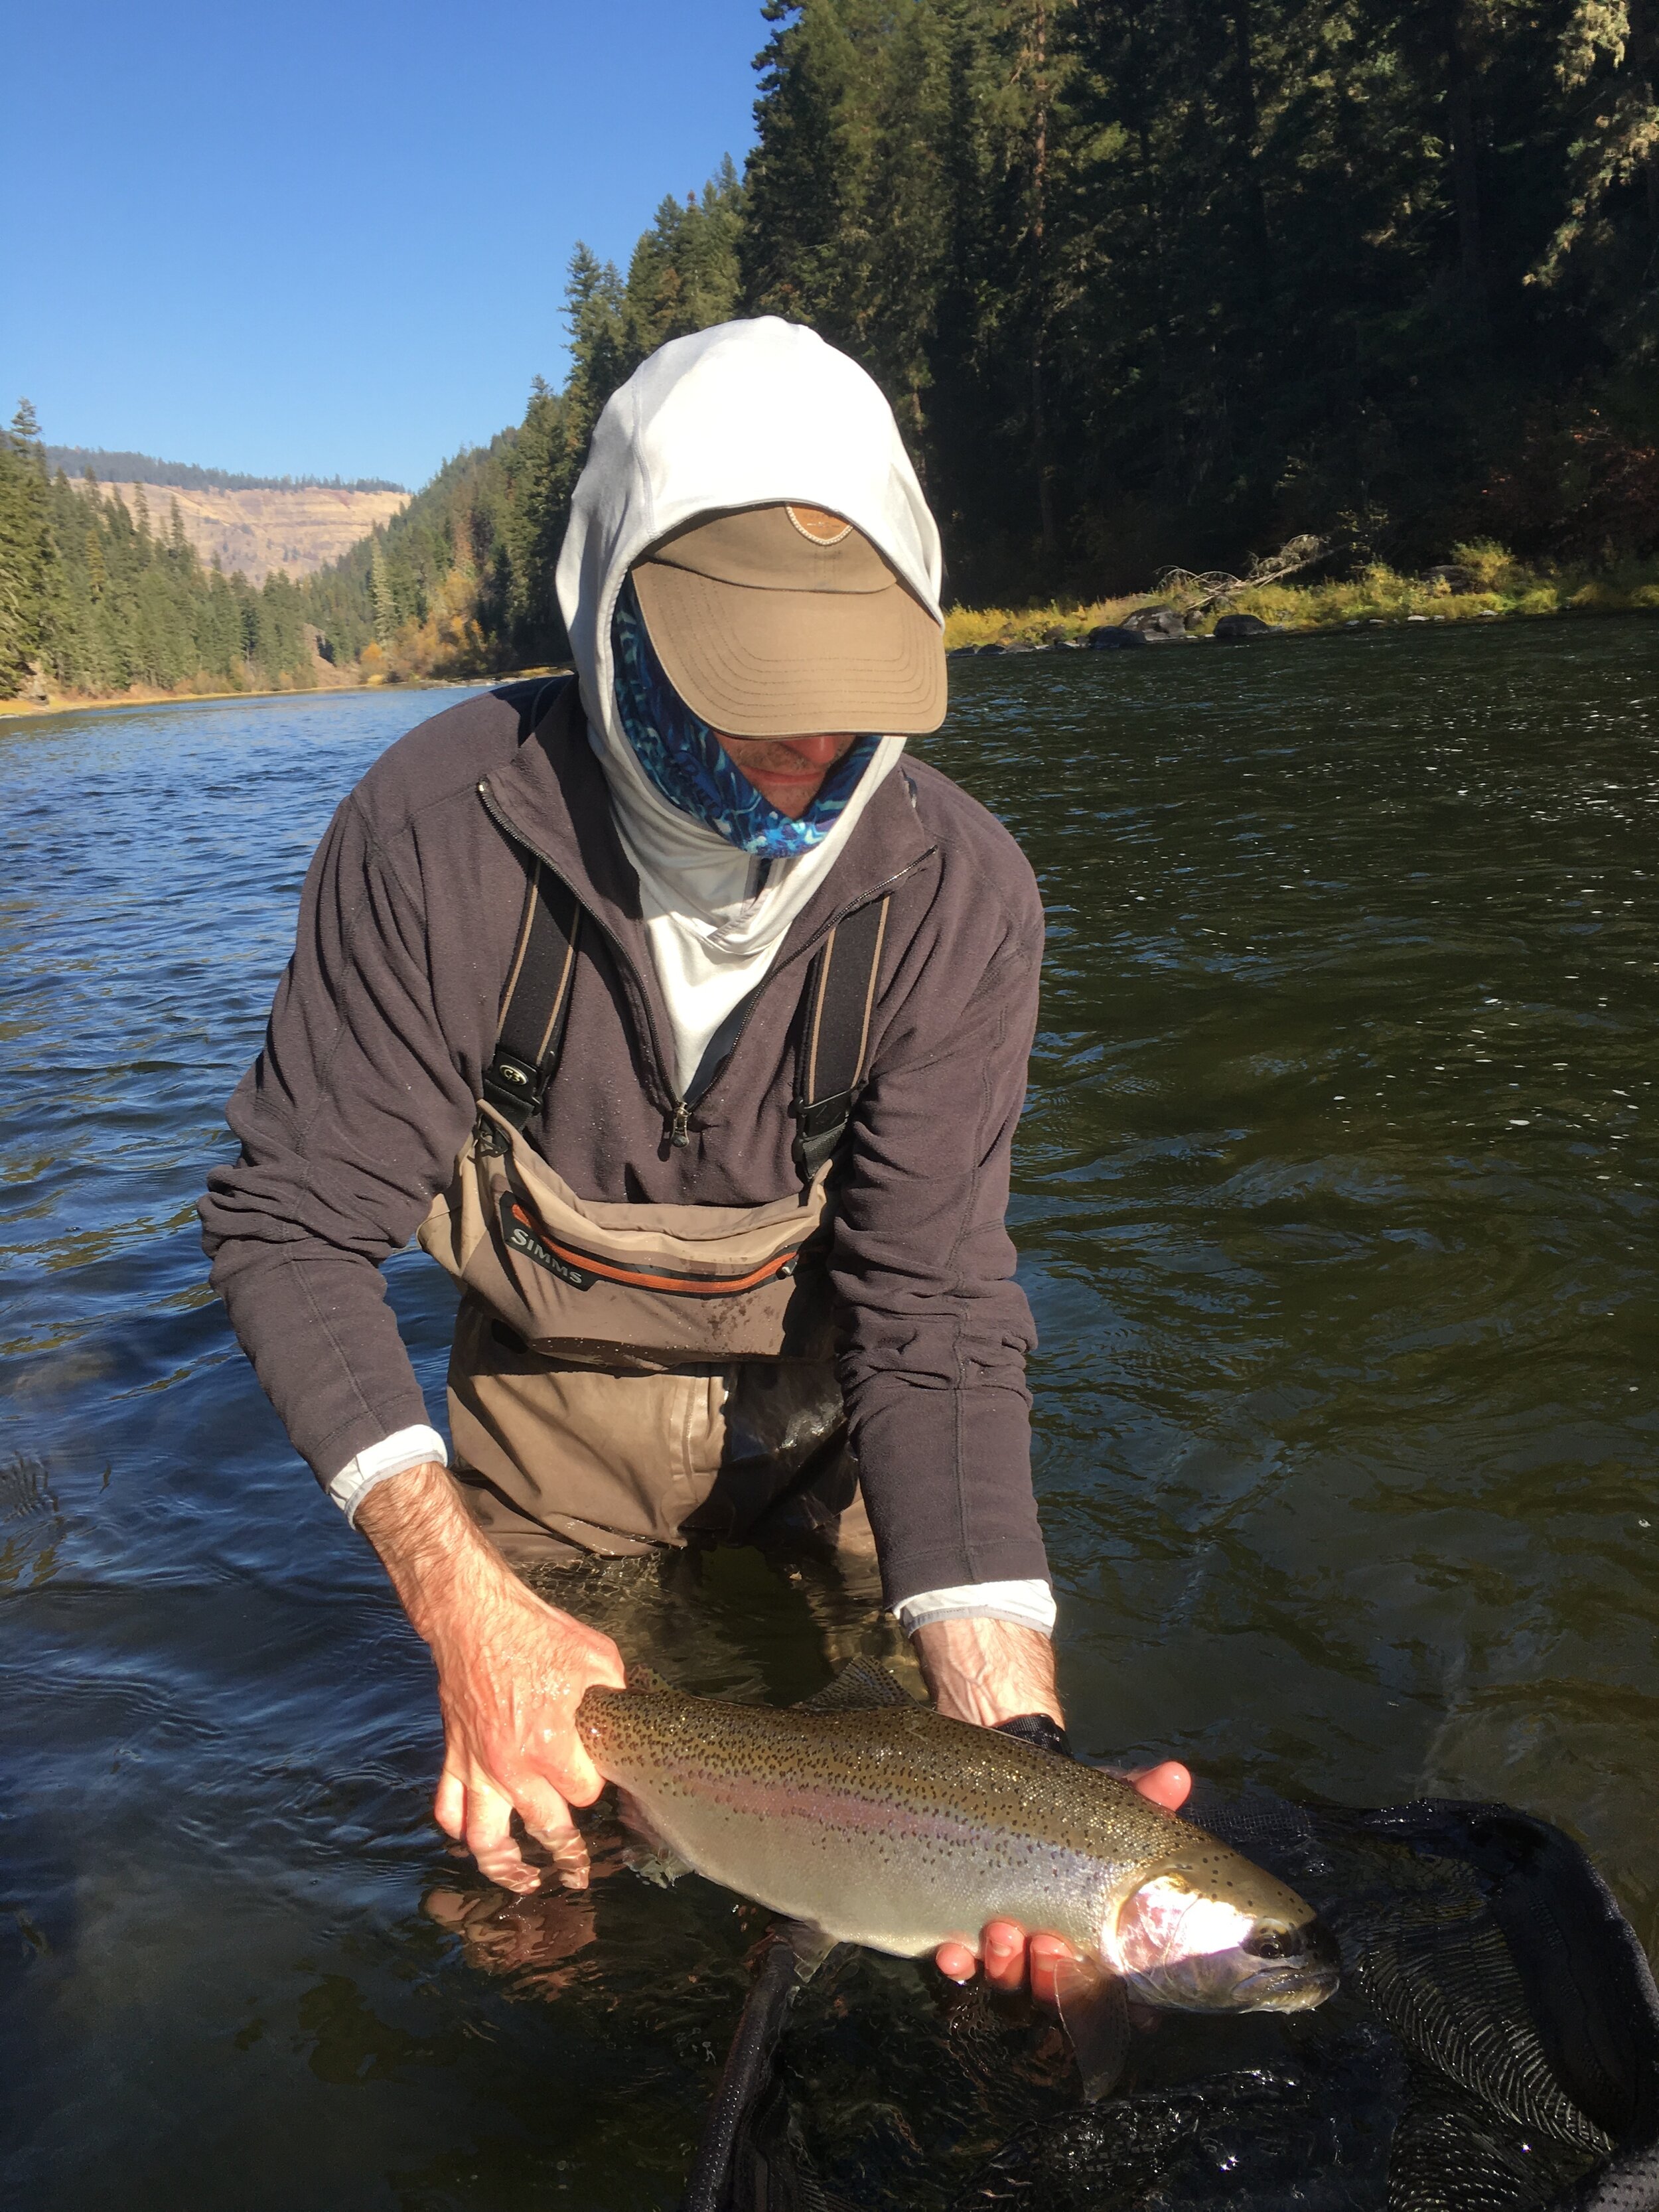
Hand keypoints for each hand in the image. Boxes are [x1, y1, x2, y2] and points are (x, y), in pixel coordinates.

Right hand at [358, 1463, 625, 1894]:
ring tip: (525, 1882)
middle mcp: (514, 1767)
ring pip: (485, 1840)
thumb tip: (632, 1718)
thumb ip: (616, 1697)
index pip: (585, 1793)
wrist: (476, 1617)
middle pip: (546, 1830)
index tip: (599, 1777)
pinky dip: (457, 1829)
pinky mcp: (454, 1757)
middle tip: (580, 1873)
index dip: (596, 1787)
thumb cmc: (540, 1634)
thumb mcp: (597, 1657)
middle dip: (567, 1856)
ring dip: (505, 1869)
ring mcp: (479, 1767)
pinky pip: (447, 1808)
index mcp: (553, 1745)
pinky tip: (474, 1837)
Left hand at [910, 1615, 1190, 1991]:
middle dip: (1049, 1977)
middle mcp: (1048, 1949)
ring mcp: (1003, 1946)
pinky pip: (959, 1966)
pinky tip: (951, 1951)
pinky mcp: (960, 1930)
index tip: (1111, 1988)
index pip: (1107, 1984)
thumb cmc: (1061, 1800)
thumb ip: (1143, 1794)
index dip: (1109, 1998)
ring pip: (1005, 1983)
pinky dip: (956, 1964)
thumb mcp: (1102, 1799)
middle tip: (1046, 1944)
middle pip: (1052, 1992)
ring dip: (1005, 1967)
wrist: (994, 1775)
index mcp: (1090, 1932)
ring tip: (1000, 1931)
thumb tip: (1177, 1776)